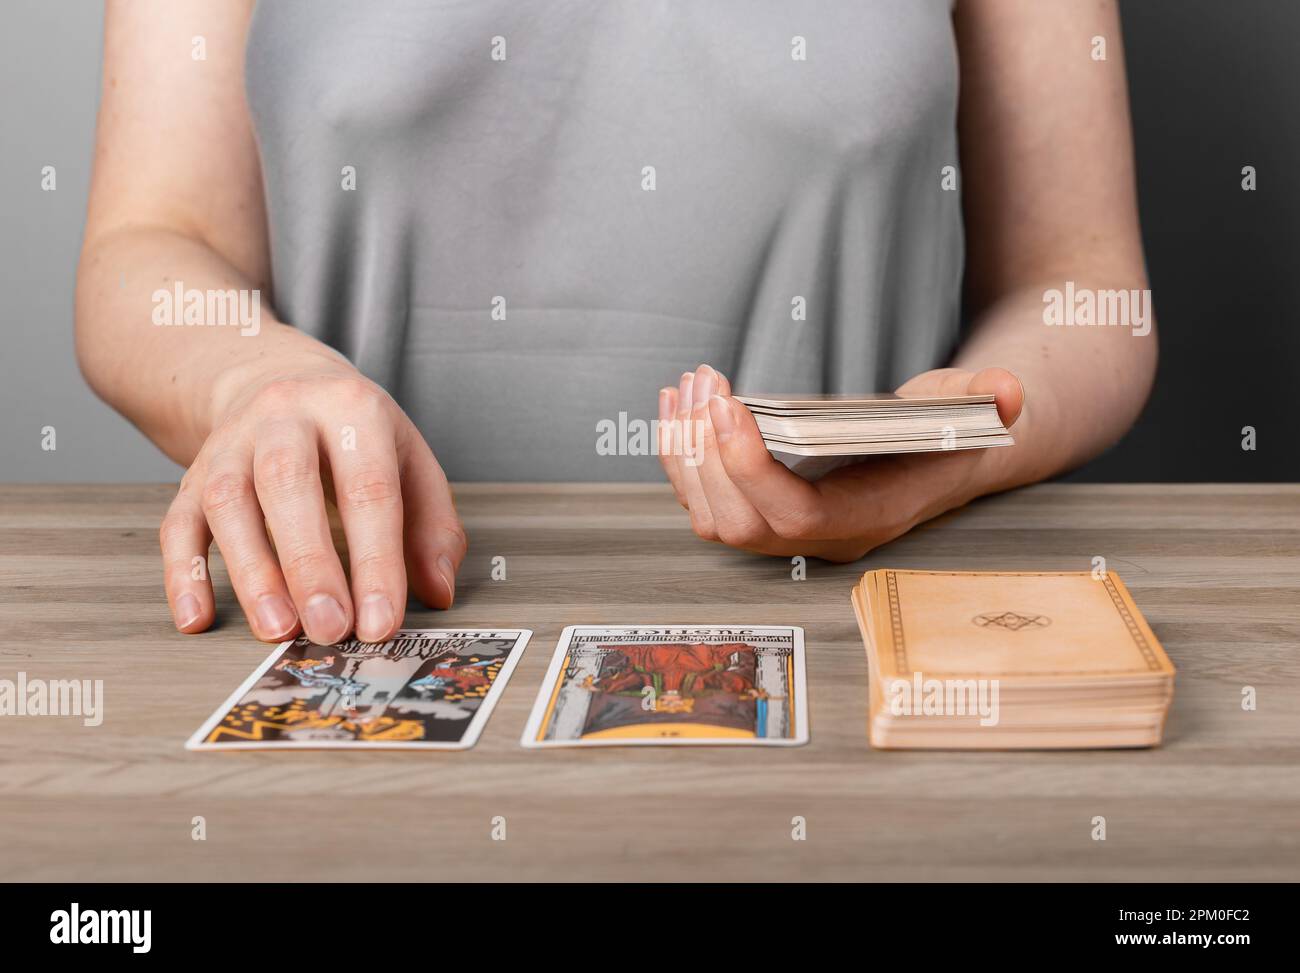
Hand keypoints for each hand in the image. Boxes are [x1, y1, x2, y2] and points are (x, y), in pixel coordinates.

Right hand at [159, 356, 465, 642]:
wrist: (279, 378)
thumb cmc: (356, 437)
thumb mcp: (411, 462)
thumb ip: (433, 528)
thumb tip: (437, 592)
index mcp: (353, 408)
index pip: (368, 488)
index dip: (376, 560)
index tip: (380, 622)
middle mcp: (285, 416)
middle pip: (289, 483)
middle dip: (310, 564)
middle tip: (330, 629)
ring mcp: (232, 443)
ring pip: (229, 502)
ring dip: (252, 573)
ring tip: (278, 630)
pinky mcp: (193, 474)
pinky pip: (178, 522)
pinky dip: (183, 573)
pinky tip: (196, 618)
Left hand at [657, 363, 1024, 561]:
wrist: (943, 455)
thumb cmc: (951, 432)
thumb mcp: (974, 410)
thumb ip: (988, 402)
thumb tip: (1008, 394)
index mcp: (867, 519)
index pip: (794, 516)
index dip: (752, 469)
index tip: (728, 407)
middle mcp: (821, 537)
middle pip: (737, 521)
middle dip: (706, 453)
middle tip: (703, 384)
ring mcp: (788, 530)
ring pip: (710, 515)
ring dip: (685, 452)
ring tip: (685, 386)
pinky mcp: (763, 510)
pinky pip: (705, 498)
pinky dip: (681, 455)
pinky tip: (676, 405)